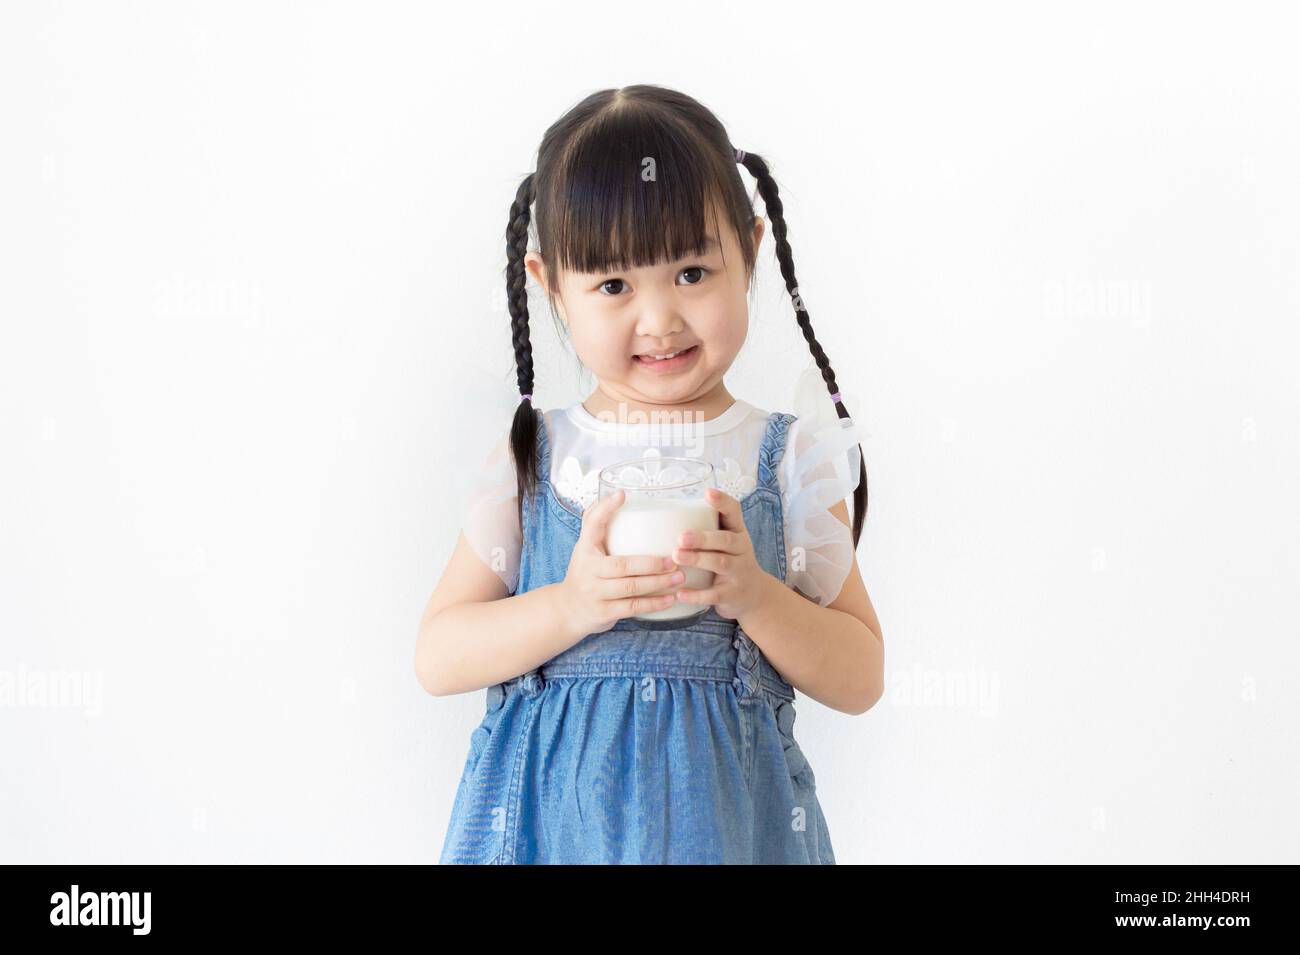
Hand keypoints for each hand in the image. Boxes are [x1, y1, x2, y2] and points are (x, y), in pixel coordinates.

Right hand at [555, 488, 686, 636]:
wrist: (568, 610)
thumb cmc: (586, 573)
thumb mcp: (586, 548)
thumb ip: (597, 524)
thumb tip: (616, 493)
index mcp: (585, 548)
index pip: (592, 525)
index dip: (605, 509)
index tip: (623, 495)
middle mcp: (587, 569)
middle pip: (622, 565)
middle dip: (652, 563)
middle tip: (675, 558)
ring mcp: (595, 593)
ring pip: (631, 588)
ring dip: (658, 583)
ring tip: (680, 577)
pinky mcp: (604, 612)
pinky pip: (632, 607)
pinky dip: (654, 604)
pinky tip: (671, 598)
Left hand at [672, 486, 767, 620]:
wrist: (755, 596)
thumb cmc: (731, 562)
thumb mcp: (727, 543)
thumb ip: (707, 529)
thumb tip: (664, 515)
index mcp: (738, 532)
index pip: (734, 512)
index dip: (722, 502)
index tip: (707, 492)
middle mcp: (742, 549)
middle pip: (726, 540)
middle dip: (703, 538)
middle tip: (681, 537)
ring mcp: (739, 572)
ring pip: (720, 563)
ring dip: (698, 559)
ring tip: (677, 557)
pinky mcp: (733, 594)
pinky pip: (715, 594)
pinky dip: (697, 595)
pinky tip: (680, 593)